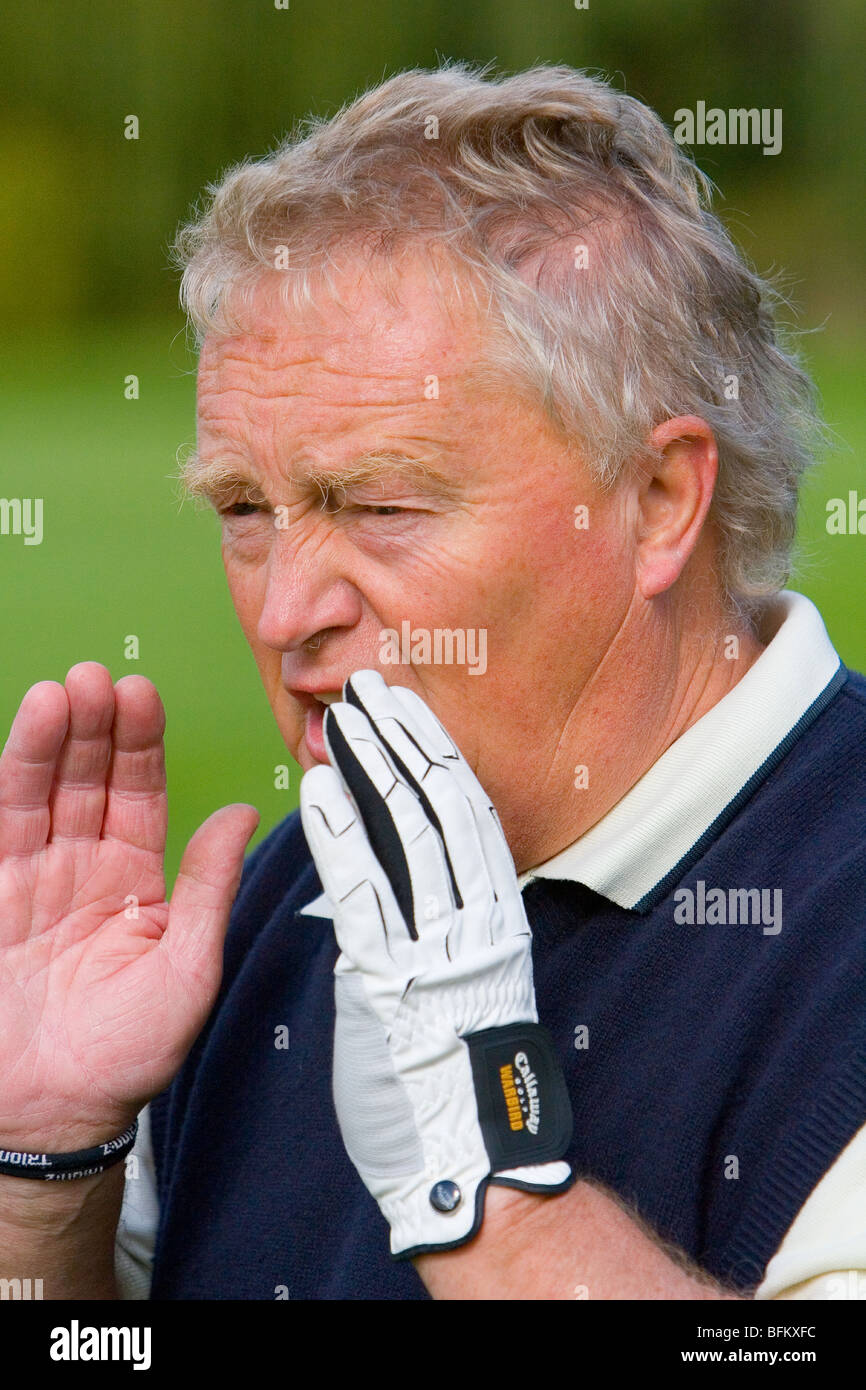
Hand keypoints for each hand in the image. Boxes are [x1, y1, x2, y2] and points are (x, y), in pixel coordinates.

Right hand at [0, 663, 258, 1152]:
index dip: (141, 744)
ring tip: (62, 692)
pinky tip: (25, 735)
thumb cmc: (129, 1052)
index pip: (139, 794)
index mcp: (136, 880)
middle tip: (100, 679)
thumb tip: (244, 813)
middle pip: (89, 779)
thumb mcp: (189, 965)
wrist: (55, 1114)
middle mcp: (83, 868)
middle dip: (95, 728)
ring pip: (41, 792)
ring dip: (49, 741)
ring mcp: (33, 879)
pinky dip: (8, 778)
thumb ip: (209, 886)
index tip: (143, 694)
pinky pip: (1, 826)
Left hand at [300, 669, 572, 1257]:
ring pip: (410, 834)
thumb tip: (413, 892)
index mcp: (494, 918)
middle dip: (406, 743)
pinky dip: (343, 834)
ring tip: (346, 717)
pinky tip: (320, 788)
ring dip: (375, 769)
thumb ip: (439, 931)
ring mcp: (438, 945)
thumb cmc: (458, 1075)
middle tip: (375, 689)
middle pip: (442, 809)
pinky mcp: (394, 977)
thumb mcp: (464, 986)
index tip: (411, 710)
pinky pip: (366, 891)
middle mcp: (475, 920)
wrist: (469, 1154)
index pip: (467, 815)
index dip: (436, 755)